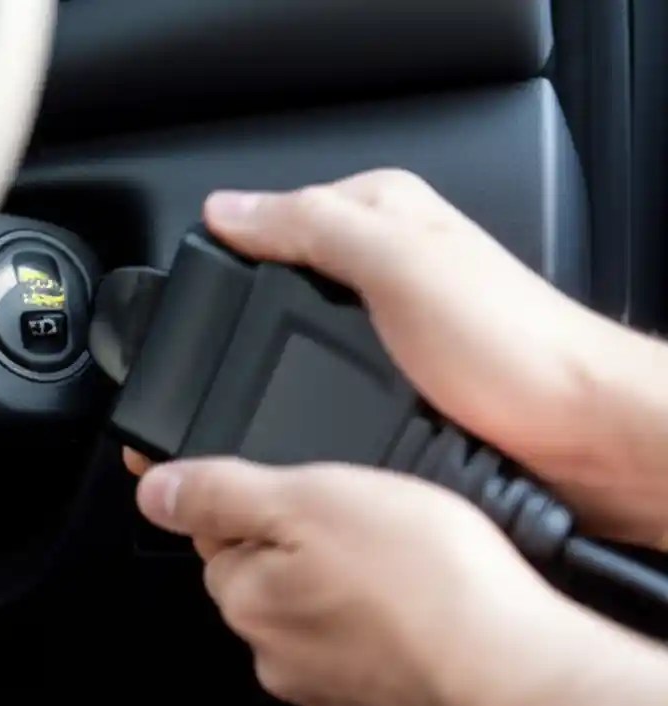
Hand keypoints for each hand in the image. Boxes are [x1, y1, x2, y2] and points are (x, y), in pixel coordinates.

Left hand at [132, 456, 667, 705]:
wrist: (514, 666)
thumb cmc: (425, 582)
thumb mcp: (308, 498)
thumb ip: (220, 493)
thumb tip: (152, 488)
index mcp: (245, 597)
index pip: (218, 536)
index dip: (262, 502)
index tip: (307, 493)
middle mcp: (274, 651)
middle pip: (268, 575)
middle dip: (306, 544)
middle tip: (367, 521)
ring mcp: (326, 683)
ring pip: (320, 609)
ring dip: (350, 582)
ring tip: (404, 562)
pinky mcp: (376, 698)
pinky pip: (367, 643)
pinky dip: (386, 622)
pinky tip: (421, 603)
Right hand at [199, 169, 667, 546]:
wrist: (577, 433)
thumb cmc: (512, 344)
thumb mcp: (399, 263)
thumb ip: (312, 227)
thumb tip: (227, 209)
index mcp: (381, 212)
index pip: (273, 213)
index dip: (227, 249)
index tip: (190, 294)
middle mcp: (385, 261)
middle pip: (281, 276)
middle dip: (246, 315)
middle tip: (212, 359)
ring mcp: (389, 321)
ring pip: (300, 330)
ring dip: (274, 359)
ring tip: (245, 388)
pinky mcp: (394, 376)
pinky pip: (325, 372)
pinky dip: (303, 388)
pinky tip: (295, 408)